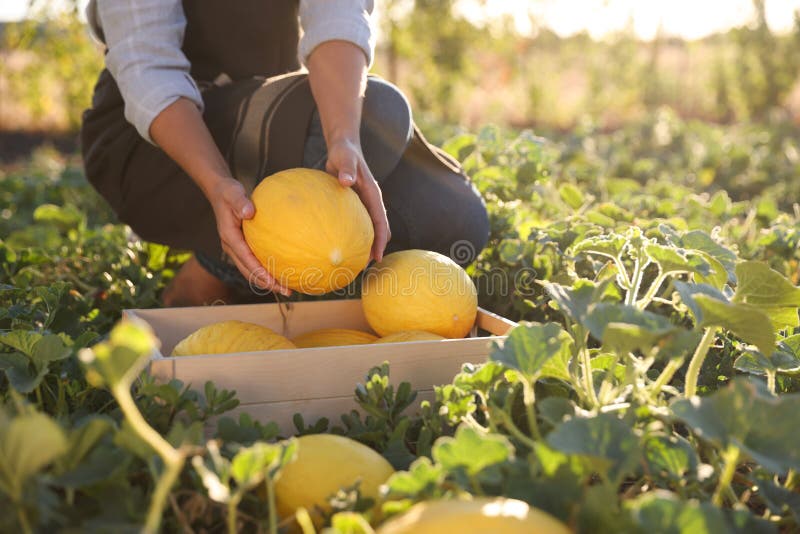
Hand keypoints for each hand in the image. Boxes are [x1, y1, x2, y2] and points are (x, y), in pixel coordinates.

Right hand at [208, 177, 291, 295]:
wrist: (220, 192)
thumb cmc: (228, 192)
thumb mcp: (233, 193)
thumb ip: (240, 202)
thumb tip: (249, 212)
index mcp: (229, 238)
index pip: (246, 260)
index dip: (259, 273)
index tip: (273, 282)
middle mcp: (231, 247)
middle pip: (249, 272)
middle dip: (267, 284)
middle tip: (286, 291)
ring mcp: (236, 248)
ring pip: (251, 271)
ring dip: (267, 281)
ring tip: (287, 288)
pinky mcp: (242, 246)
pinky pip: (254, 262)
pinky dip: (267, 270)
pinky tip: (283, 271)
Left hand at [325, 138, 390, 260]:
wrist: (342, 146)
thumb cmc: (344, 152)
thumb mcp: (345, 158)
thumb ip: (346, 169)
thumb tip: (346, 182)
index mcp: (373, 196)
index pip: (380, 223)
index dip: (379, 241)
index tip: (375, 258)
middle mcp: (370, 202)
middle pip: (377, 230)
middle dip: (373, 248)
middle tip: (362, 267)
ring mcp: (362, 204)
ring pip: (366, 228)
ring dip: (362, 243)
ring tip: (350, 261)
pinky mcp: (352, 204)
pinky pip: (353, 223)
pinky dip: (349, 233)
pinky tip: (334, 242)